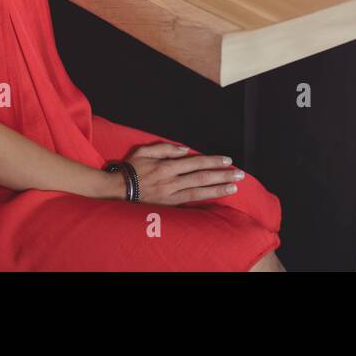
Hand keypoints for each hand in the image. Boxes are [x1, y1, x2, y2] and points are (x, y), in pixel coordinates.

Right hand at [119, 142, 244, 204]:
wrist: (115, 190)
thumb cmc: (130, 169)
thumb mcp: (144, 151)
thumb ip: (166, 148)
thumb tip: (186, 149)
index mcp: (166, 167)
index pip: (195, 163)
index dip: (212, 161)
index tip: (227, 160)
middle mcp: (170, 182)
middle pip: (201, 178)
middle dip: (222, 176)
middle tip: (240, 175)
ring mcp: (170, 196)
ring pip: (198, 193)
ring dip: (217, 190)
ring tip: (233, 188)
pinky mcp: (168, 207)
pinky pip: (189, 203)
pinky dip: (203, 201)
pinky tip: (215, 198)